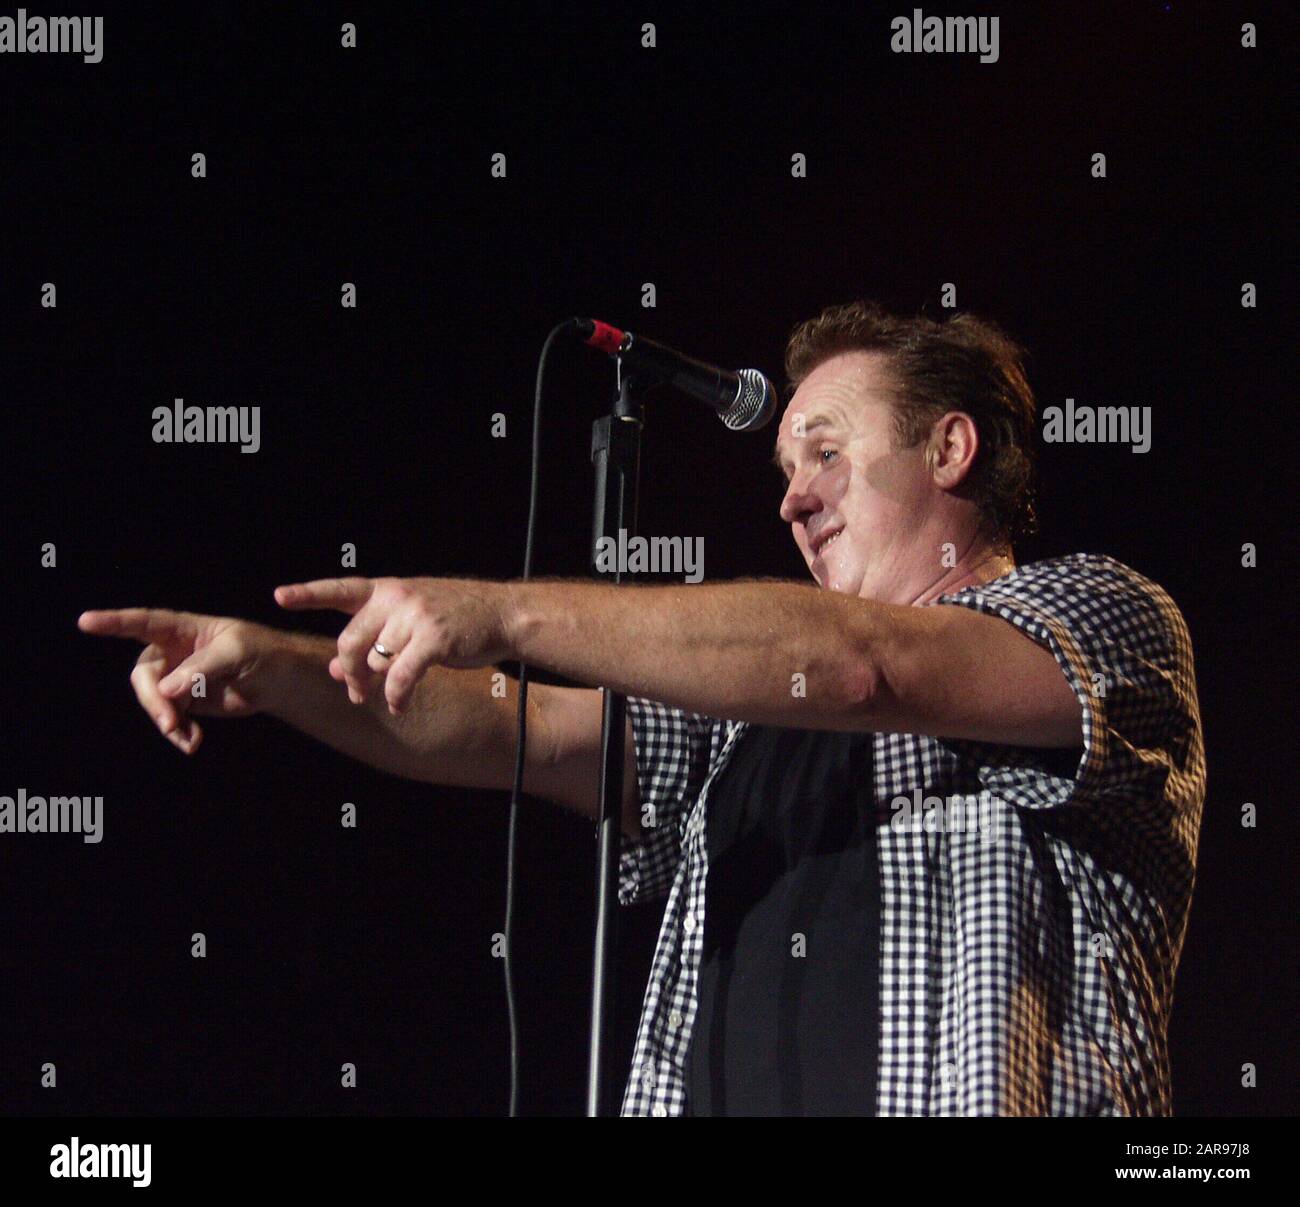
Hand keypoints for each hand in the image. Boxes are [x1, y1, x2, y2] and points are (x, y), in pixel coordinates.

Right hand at [77, 608, 277, 754]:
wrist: (278, 679)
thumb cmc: (261, 652)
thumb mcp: (237, 652)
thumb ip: (202, 667)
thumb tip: (168, 689)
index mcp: (184, 628)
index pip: (144, 622)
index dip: (114, 622)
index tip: (85, 621)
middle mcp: (173, 651)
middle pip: (145, 673)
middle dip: (153, 698)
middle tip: (169, 721)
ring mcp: (176, 678)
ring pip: (153, 699)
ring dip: (165, 719)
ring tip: (186, 737)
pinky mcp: (185, 701)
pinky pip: (169, 718)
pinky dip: (178, 732)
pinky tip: (192, 744)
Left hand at [273, 576, 515, 714]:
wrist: (500, 613)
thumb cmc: (452, 618)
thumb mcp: (409, 619)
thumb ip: (373, 637)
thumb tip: (336, 672)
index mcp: (386, 589)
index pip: (339, 589)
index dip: (307, 594)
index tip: (279, 596)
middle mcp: (396, 598)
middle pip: (350, 641)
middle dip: (349, 671)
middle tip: (355, 693)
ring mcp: (415, 616)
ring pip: (376, 662)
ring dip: (377, 687)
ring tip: (386, 698)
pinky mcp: (434, 639)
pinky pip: (401, 677)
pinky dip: (397, 696)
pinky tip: (399, 706)